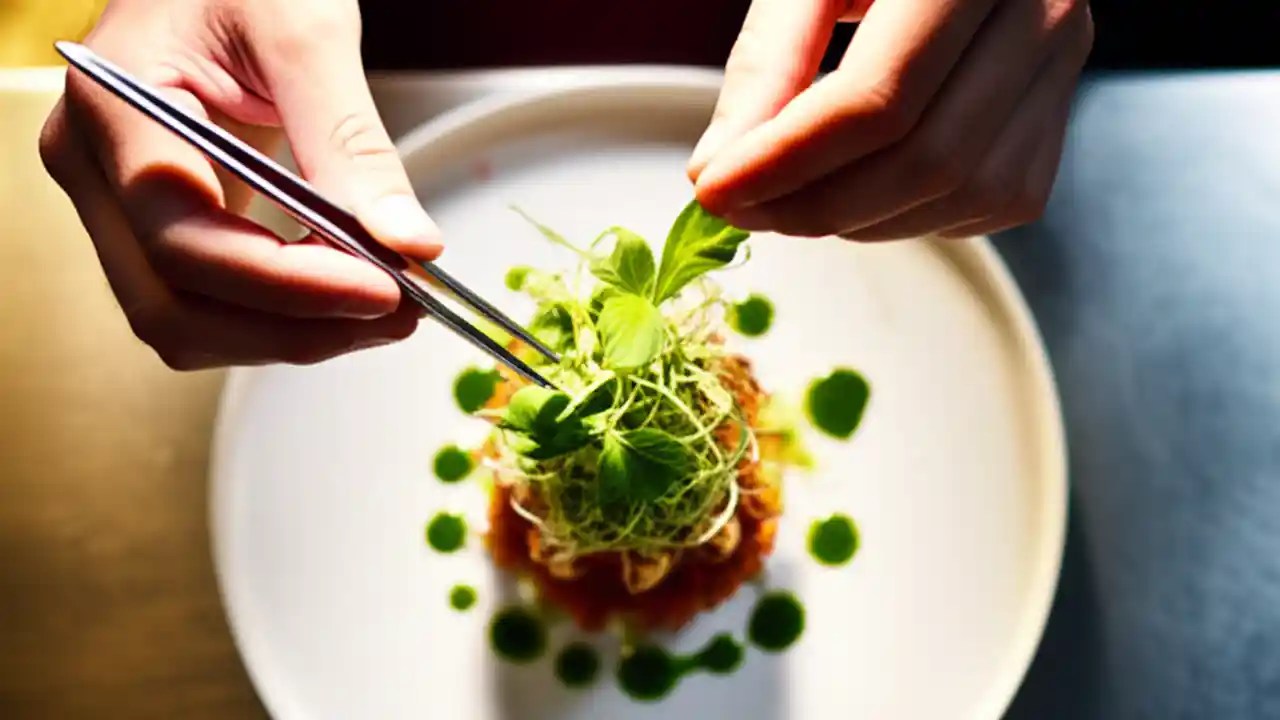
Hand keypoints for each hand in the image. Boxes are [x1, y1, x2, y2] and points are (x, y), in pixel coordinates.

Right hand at [39, 0, 438, 369]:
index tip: (384, 289)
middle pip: (173, 305)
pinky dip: (282, 315)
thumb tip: (406, 244)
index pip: (181, 238)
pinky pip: (210, 300)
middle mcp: (97, 167)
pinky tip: (349, 293)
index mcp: (114, 105)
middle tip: (400, 313)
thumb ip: (352, 139)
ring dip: (292, 336)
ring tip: (388, 308)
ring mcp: (121, 201)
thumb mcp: (305, 27)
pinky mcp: (162, 221)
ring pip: (188, 321)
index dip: (287, 285)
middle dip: (295, 329)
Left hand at [689, 0, 1092, 240]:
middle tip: (743, 209)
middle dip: (816, 206)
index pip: (877, 101)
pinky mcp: (1060, 111)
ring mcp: (1063, 66)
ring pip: (963, 194)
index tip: (714, 190)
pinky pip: (991, 202)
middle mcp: (1041, 13)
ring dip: (862, 222)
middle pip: (925, 161)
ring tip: (790, 199)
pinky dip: (914, 217)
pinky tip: (859, 191)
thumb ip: (765, 64)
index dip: (787, 162)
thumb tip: (717, 172)